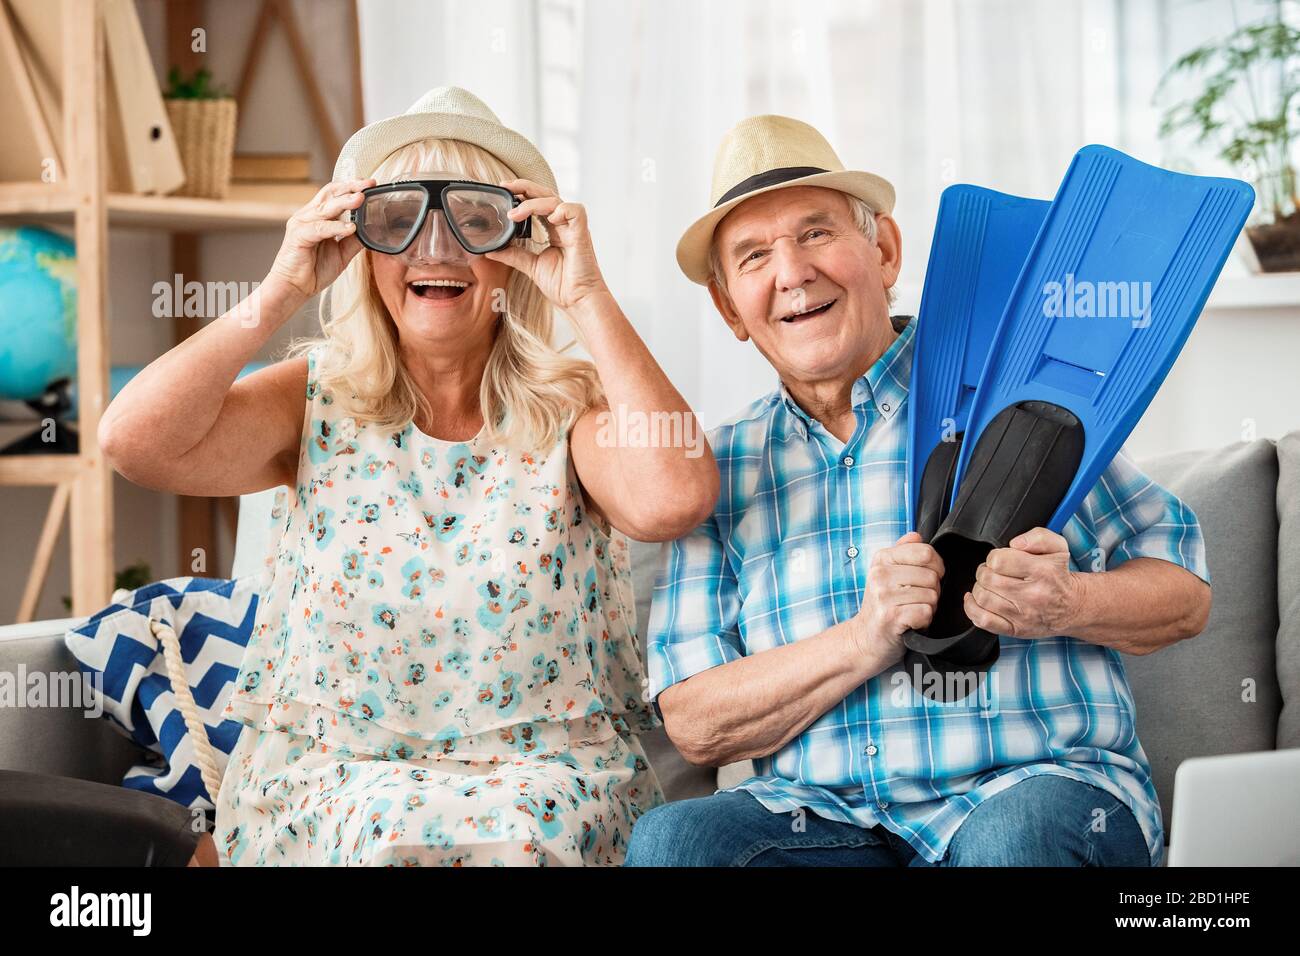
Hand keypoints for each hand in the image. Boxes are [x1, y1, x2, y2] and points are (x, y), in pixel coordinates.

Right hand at [265, 178, 372, 299]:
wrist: (294, 287)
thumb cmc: (314, 270)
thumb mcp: (342, 253)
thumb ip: (355, 240)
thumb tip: (372, 230)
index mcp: (318, 216)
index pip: (335, 194)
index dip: (352, 187)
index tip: (370, 184)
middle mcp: (308, 215)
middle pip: (330, 193)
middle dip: (350, 187)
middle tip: (368, 184)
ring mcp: (301, 223)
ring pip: (325, 208)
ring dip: (345, 202)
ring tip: (361, 199)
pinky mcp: (298, 236)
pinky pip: (319, 228)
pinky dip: (336, 227)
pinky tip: (350, 228)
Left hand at [483, 178, 610, 312]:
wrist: (578, 301)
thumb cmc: (563, 286)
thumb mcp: (531, 266)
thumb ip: (514, 255)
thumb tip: (491, 250)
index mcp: (554, 230)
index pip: (538, 203)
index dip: (522, 194)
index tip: (503, 191)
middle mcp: (564, 225)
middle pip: (545, 194)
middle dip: (525, 187)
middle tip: (505, 187)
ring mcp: (573, 228)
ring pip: (555, 200)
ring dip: (533, 203)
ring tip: (514, 214)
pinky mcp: (582, 234)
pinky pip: (575, 211)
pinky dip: (561, 210)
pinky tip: (550, 219)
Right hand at [848, 532, 943, 668]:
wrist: (863, 640)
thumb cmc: (881, 607)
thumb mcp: (887, 574)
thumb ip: (903, 552)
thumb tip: (916, 535)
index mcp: (882, 559)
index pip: (926, 552)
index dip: (936, 567)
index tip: (924, 579)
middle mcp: (880, 574)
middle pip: (933, 575)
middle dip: (932, 591)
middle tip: (914, 601)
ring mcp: (883, 595)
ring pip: (932, 595)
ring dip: (928, 608)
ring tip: (910, 612)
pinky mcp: (890, 616)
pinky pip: (926, 612)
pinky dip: (924, 622)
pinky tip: (910, 623)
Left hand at [963, 527, 1082, 637]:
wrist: (1073, 608)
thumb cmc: (1059, 575)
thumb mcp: (1058, 547)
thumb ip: (1038, 537)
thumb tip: (1016, 544)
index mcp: (1043, 571)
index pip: (998, 560)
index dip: (995, 557)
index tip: (1001, 559)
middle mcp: (1033, 595)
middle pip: (987, 578)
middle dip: (985, 571)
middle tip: (994, 572)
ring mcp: (1023, 615)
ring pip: (982, 597)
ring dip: (980, 587)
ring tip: (990, 584)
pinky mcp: (1015, 629)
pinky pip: (982, 620)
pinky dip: (972, 608)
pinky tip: (976, 599)